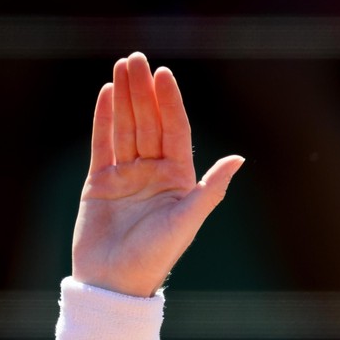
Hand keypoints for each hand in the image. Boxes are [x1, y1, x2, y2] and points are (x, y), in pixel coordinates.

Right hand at [71, 52, 243, 297]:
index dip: (170, 102)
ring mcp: (127, 176)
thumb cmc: (156, 257)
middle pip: (149, 122)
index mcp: (178, 180)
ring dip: (125, 97)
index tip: (165, 74)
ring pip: (126, 127)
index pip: (175, 131)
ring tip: (122, 65)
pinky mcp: (100, 182)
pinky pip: (103, 144)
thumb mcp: (187, 220)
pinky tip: (106, 93)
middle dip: (144, 91)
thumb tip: (239, 158)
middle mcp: (154, 173)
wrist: (115, 282)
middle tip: (138, 58)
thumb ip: (210, 188)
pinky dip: (103, 118)